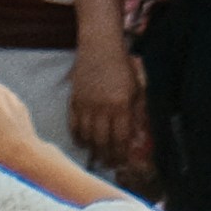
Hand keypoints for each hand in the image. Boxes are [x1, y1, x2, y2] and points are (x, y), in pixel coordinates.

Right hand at [71, 41, 150, 177]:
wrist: (100, 47)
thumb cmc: (123, 66)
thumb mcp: (137, 87)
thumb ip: (137, 111)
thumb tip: (137, 133)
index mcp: (121, 105)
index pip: (121, 138)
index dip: (121, 153)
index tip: (122, 162)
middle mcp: (102, 108)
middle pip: (103, 141)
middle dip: (106, 156)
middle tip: (109, 164)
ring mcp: (86, 105)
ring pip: (87, 136)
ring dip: (92, 149)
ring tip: (97, 157)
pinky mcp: (74, 101)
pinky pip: (74, 125)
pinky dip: (78, 137)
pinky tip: (82, 143)